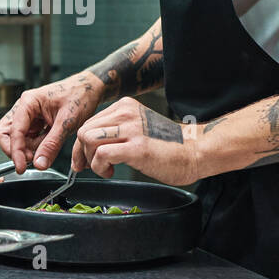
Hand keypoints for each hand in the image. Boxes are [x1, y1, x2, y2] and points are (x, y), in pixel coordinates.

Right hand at [0, 70, 105, 172]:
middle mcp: (24, 108)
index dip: (16, 152)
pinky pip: (28, 139)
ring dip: (28, 148)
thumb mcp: (67, 123)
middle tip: (33, 158)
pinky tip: (50, 141)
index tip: (21, 167)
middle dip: (17, 149)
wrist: (91, 90)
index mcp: (29, 102)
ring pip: (16, 138)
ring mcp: (28, 116)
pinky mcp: (35, 123)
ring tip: (49, 144)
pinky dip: (36, 145)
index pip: (13, 131)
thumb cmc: (80, 97)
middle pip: (5, 134)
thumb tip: (39, 163)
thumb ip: (52, 144)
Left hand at [72, 97, 203, 184]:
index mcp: (126, 106)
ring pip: (87, 139)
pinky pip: (100, 154)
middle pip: (83, 130)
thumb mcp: (138, 129)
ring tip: (106, 168)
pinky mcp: (136, 147)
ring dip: (91, 160)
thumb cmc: (168, 146)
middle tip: (92, 167)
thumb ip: (117, 131)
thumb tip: (87, 148)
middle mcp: (126, 113)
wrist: (196, 151)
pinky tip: (111, 172)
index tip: (85, 159)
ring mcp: (132, 128)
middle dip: (82, 153)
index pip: (89, 122)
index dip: (83, 144)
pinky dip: (99, 167)